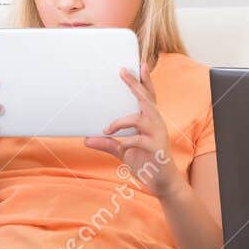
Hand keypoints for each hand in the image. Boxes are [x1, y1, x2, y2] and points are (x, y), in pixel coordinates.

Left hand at [84, 64, 183, 196]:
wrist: (162, 183)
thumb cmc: (145, 162)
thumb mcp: (123, 151)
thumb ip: (108, 143)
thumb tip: (87, 139)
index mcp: (150, 121)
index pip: (148, 96)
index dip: (145, 81)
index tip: (141, 65)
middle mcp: (156, 124)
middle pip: (146, 99)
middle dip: (135, 85)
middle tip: (123, 72)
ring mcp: (157, 135)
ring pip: (140, 118)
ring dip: (121, 121)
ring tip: (107, 129)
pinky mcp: (156, 148)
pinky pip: (139, 140)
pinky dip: (126, 142)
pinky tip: (120, 146)